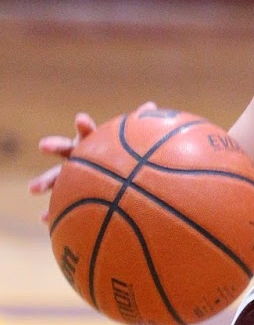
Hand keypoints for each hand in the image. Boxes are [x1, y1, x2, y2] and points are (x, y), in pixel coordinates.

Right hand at [27, 101, 156, 222]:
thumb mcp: (130, 146)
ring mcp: (70, 175)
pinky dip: (52, 211)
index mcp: (92, 144)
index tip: (81, 119)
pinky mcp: (69, 194)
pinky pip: (60, 204)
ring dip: (44, 181)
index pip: (88, 132)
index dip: (85, 125)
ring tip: (32, 188)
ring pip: (55, 177)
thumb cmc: (122, 160)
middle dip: (55, 146)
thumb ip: (137, 128)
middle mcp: (78, 157)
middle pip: (64, 150)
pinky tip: (46, 219)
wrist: (116, 180)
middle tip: (43, 145)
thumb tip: (151, 105)